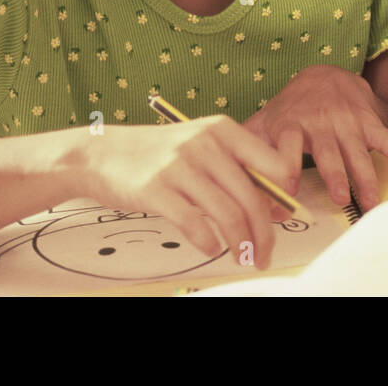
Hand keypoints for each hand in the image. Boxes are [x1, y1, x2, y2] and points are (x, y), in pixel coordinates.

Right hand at [87, 116, 293, 269]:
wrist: (102, 153)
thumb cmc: (158, 154)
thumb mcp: (199, 144)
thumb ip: (233, 167)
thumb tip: (273, 205)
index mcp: (222, 129)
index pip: (271, 163)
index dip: (284, 195)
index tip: (285, 217)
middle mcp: (204, 144)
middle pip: (251, 197)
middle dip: (264, 234)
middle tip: (265, 254)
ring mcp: (179, 166)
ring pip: (227, 215)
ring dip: (240, 244)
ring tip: (243, 257)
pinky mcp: (156, 190)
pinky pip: (195, 224)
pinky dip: (209, 243)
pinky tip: (212, 249)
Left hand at [243, 64, 387, 210]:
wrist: (324, 72)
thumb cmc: (291, 106)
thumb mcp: (266, 119)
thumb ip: (248, 142)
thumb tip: (223, 167)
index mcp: (290, 126)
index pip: (286, 147)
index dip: (287, 166)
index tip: (288, 189)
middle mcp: (319, 123)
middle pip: (328, 152)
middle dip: (335, 175)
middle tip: (341, 198)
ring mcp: (345, 121)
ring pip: (357, 150)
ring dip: (366, 174)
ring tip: (371, 199)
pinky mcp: (366, 118)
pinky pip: (382, 134)